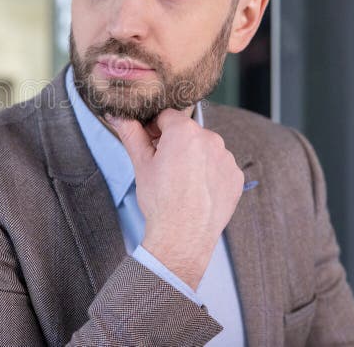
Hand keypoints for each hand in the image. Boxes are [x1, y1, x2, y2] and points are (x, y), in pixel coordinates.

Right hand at [107, 108, 243, 289]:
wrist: (182, 236)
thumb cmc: (160, 201)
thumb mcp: (141, 164)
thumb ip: (131, 135)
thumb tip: (117, 116)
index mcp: (184, 131)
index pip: (167, 116)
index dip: (155, 129)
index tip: (151, 145)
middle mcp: (210, 139)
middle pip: (188, 132)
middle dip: (175, 143)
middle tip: (164, 166)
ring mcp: (226, 158)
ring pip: (205, 149)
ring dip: (194, 157)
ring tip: (181, 182)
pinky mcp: (236, 176)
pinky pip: (220, 166)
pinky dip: (210, 173)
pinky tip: (197, 190)